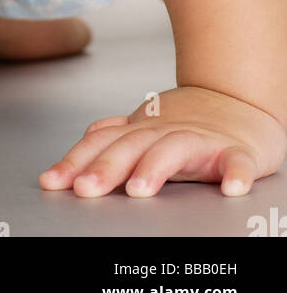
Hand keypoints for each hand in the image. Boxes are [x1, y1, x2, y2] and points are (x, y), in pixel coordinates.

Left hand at [39, 85, 286, 196]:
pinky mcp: (238, 151)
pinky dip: (235, 173)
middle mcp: (167, 131)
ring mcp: (203, 140)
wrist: (240, 103)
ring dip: (155, 168)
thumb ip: (116, 136)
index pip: (102, 143)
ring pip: (175, 150)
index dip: (75, 161)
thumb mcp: (147, 127)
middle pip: (132, 145)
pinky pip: (238, 161)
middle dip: (106, 167)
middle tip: (86, 188)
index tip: (52, 181)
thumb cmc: (190, 124)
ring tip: (139, 190)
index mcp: (142, 130)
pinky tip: (231, 188)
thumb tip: (82, 143)